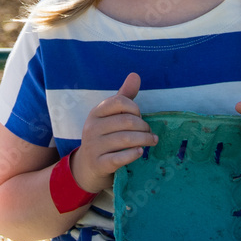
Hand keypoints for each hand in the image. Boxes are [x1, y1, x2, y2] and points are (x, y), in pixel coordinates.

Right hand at [71, 73, 157, 193]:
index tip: (140, 116)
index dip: (134, 108)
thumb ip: (124, 96)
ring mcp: (94, 146)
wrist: (88, 165)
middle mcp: (92, 128)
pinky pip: (119, 158)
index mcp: (96, 113)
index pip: (118, 102)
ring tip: (152, 141)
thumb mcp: (111, 115)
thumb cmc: (105, 135)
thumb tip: (135, 75)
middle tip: (150, 132)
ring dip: (144, 140)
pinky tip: (140, 152)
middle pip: (126, 122)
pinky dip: (133, 154)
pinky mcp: (99, 163)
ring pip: (125, 139)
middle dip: (143, 126)